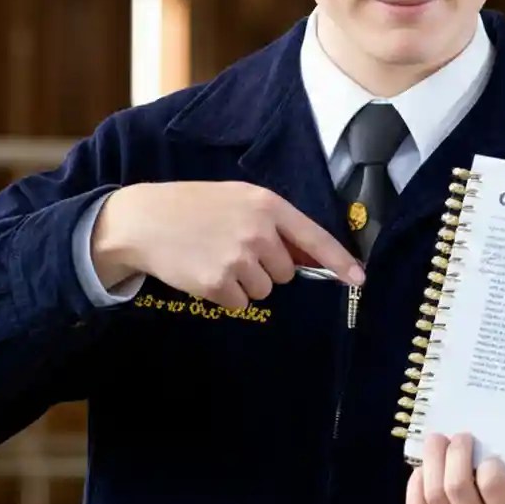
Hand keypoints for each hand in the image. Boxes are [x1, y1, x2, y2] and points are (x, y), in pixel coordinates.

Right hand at [89, 181, 363, 308]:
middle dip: (266, 267)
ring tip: (216, 258)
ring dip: (245, 282)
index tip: (360, 280)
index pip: (314, 238)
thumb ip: (274, 224)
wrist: (144, 220)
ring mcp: (239, 258)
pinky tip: (204, 272)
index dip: (340, 261)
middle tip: (233, 249)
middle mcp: (258, 231)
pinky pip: (241, 303)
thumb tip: (308, 260)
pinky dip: (225, 295)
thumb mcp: (238, 200)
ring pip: (264, 290)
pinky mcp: (219, 284)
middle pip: (287, 272)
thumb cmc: (194, 207)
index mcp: (267, 205)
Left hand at [407, 433, 504, 503]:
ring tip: (438, 442)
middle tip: (461, 436)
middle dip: (454, 452)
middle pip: (455, 487)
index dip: (489, 463)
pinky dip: (415, 486)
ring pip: (432, 498)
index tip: (493, 456)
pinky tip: (423, 471)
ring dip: (431, 462)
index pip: (492, 487)